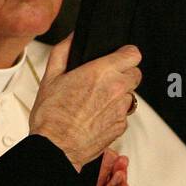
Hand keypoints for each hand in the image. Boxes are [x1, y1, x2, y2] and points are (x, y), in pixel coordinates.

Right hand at [28, 36, 141, 169]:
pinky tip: (96, 116)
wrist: (56, 148)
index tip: (118, 57)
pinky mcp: (121, 126)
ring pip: (131, 94)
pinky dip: (114, 113)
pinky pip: (124, 114)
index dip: (125, 54)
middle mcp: (116, 89)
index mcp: (101, 72)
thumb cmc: (51, 116)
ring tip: (97, 101)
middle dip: (123, 73)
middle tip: (104, 80)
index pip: (133, 53)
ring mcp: (121, 109)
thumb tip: (72, 37)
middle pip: (135, 73)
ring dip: (119, 94)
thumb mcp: (50, 77)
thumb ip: (63, 51)